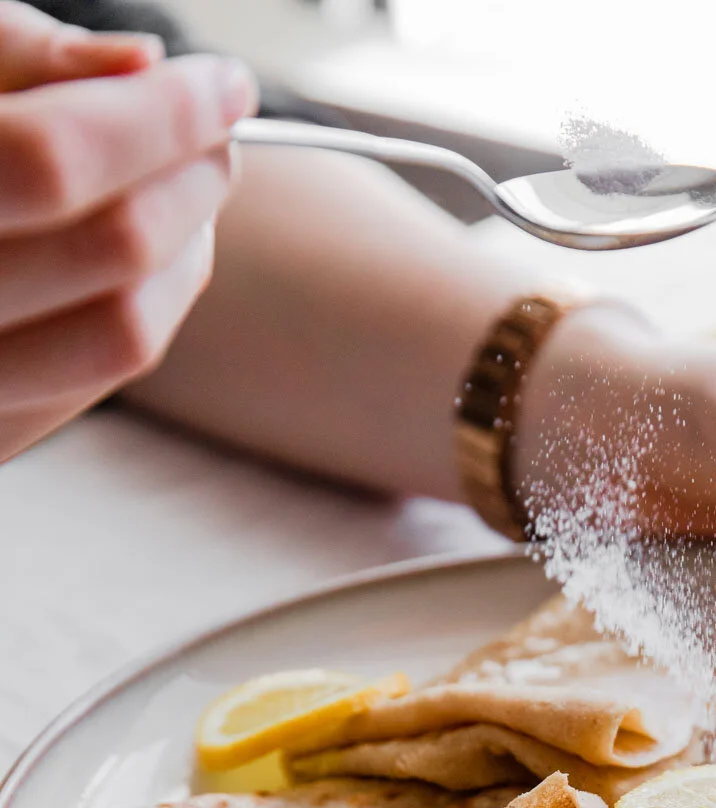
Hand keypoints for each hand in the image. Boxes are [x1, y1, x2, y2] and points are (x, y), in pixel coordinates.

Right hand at [0, 1, 255, 462]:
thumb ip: (28, 54)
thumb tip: (141, 65)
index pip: (55, 160)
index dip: (161, 118)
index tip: (224, 87)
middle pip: (112, 250)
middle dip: (191, 182)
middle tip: (212, 140)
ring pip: (125, 334)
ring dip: (185, 255)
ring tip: (183, 194)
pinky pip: (104, 382)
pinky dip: (148, 309)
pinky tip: (140, 259)